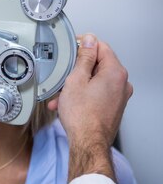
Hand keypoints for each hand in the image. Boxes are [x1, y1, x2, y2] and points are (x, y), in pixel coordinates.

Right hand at [48, 34, 132, 181]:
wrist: (88, 142)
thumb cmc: (82, 116)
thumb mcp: (76, 80)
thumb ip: (84, 58)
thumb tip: (90, 41)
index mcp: (115, 72)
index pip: (101, 47)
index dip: (84, 46)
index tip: (71, 50)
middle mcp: (122, 83)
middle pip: (98, 65)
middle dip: (77, 70)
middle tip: (62, 77)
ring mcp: (119, 96)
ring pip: (95, 80)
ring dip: (77, 85)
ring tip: (61, 95)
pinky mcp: (113, 106)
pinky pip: (97, 93)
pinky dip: (83, 94)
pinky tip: (68, 103)